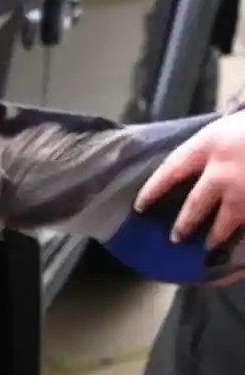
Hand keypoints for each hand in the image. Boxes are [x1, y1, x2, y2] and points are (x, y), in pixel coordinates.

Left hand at [135, 111, 244, 249]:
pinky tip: (237, 254)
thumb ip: (218, 140)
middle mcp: (222, 172)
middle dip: (185, 223)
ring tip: (209, 245)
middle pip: (196, 205)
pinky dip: (242, 244)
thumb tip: (205, 152)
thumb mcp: (235, 120)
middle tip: (176, 237)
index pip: (170, 170)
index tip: (140, 205)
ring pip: (225, 222)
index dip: (153, 189)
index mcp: (210, 144)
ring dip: (215, 236)